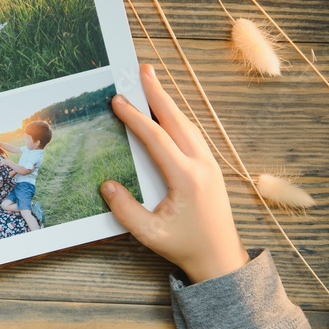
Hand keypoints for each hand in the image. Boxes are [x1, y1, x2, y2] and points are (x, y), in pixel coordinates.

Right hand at [101, 64, 249, 283]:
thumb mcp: (150, 233)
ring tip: (152, 84)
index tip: (118, 100)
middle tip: (143, 70)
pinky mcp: (210, 169)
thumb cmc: (185, 246)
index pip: (156, 138)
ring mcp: (209, 165)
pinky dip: (177, 118)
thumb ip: (125, 210)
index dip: (135, 117)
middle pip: (177, 120)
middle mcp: (201, 165)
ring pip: (187, 125)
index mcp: (186, 177)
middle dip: (158, 93)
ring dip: (168, 103)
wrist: (221, 259)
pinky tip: (168, 114)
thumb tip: (106, 185)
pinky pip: (193, 135)